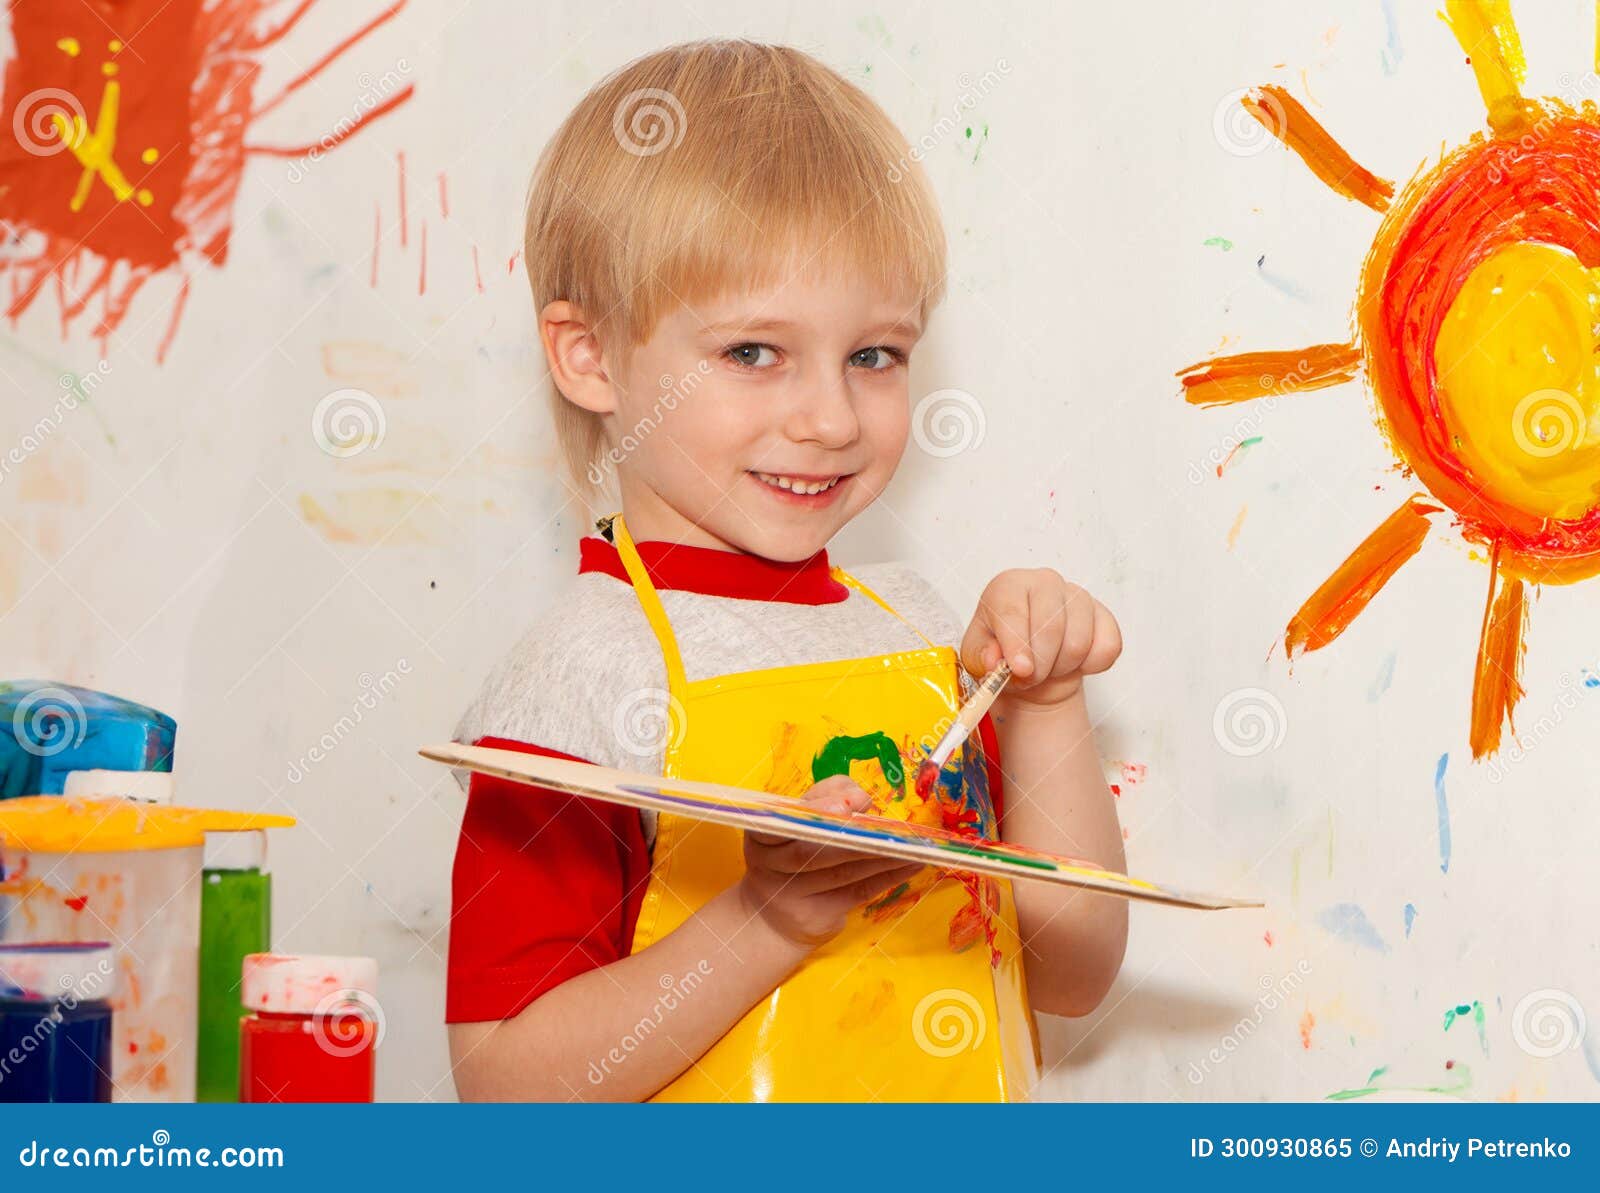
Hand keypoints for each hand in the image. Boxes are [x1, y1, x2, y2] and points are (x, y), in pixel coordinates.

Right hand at [737, 775, 923, 949]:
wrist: (771, 917)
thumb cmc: (790, 856)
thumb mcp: (797, 823)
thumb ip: (827, 799)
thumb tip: (859, 798)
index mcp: (762, 833)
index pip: (783, 818)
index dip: (814, 810)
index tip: (845, 805)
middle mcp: (770, 865)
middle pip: (811, 852)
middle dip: (850, 838)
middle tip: (882, 827)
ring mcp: (791, 895)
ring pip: (842, 873)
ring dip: (881, 856)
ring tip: (913, 844)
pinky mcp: (816, 916)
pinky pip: (858, 892)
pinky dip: (888, 877)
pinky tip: (912, 863)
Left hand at [961, 568, 1121, 706]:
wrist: (1033, 665)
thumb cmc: (1003, 653)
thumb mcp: (979, 658)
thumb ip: (982, 657)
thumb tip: (994, 658)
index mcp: (1007, 586)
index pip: (1013, 612)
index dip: (1016, 645)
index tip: (1020, 670)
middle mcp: (1044, 582)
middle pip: (1050, 628)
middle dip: (1040, 664)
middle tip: (1030, 677)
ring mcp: (1077, 595)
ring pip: (1078, 642)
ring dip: (1061, 667)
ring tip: (1047, 667)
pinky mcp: (1104, 615)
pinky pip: (1106, 647)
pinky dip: (1089, 666)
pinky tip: (1072, 663)